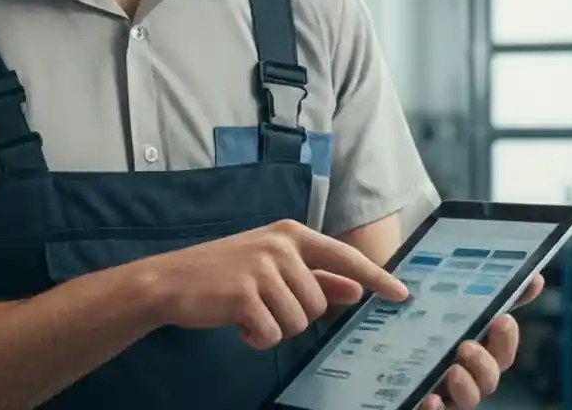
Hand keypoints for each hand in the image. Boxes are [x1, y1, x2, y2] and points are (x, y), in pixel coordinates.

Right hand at [142, 219, 408, 348]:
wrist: (170, 280)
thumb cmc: (224, 274)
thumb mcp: (272, 267)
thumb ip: (315, 277)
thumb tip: (354, 290)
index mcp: (291, 234)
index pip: (345, 256)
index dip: (376, 277)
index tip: (402, 294)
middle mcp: (281, 246)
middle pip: (319, 302)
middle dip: (296, 315)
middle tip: (264, 306)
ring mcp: (262, 268)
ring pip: (299, 321)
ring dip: (275, 328)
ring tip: (248, 312)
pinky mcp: (245, 294)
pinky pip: (273, 333)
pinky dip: (258, 338)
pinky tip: (238, 324)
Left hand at [419, 274, 544, 409]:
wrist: (368, 342)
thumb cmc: (417, 320)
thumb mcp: (441, 298)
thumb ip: (484, 289)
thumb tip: (535, 278)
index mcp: (474, 347)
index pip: (501, 349)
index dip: (506, 338)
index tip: (502, 319)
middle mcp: (465, 372)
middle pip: (489, 377)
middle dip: (485, 363)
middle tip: (467, 345)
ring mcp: (445, 393)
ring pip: (469, 399)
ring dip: (466, 386)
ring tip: (453, 370)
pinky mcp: (421, 404)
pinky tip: (431, 400)